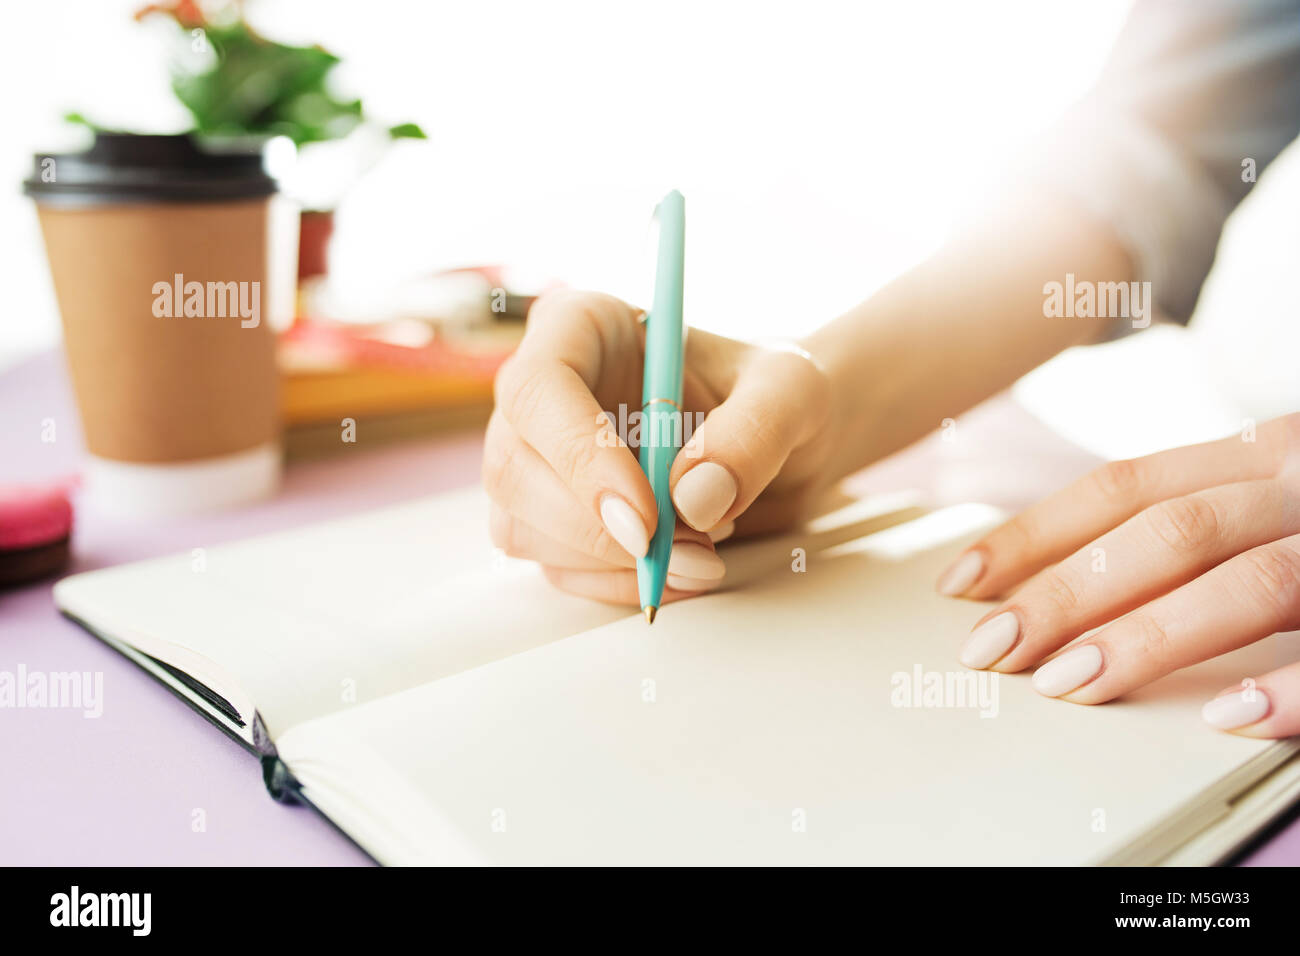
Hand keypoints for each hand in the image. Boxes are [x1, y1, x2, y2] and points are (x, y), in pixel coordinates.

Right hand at [484, 291, 832, 604]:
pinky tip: (683, 566)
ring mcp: (541, 461)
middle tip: (690, 549)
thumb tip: (690, 500)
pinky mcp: (556, 519)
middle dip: (596, 528)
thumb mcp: (793, 392)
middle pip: (513, 468)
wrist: (790, 444)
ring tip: (705, 548)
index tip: (646, 516)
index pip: (537, 386)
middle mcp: (545, 394)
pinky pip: (558, 568)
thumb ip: (754, 432)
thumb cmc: (779, 394)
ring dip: (613, 561)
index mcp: (582, 328)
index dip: (579, 455)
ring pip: (522, 527)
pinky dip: (620, 584)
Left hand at [936, 414, 1299, 737]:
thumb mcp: (1269, 492)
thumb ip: (1191, 522)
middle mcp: (1296, 485)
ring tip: (1070, 683)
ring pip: (1248, 582)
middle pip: (1168, 534)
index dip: (1033, 535)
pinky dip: (1286, 686)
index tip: (959, 583)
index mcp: (1256, 456)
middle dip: (1067, 593)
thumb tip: (1069, 579)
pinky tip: (1228, 716)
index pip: (1121, 488)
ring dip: (1148, 637)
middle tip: (992, 649)